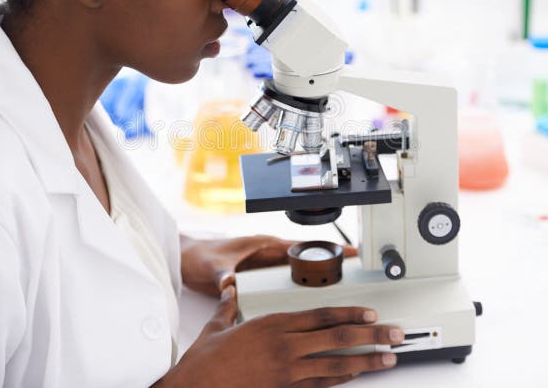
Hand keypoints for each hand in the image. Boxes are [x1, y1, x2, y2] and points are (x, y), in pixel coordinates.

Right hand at [154, 286, 403, 387]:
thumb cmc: (204, 362)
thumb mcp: (217, 326)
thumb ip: (228, 306)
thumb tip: (229, 292)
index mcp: (272, 324)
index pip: (321, 314)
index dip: (350, 313)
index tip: (370, 313)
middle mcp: (284, 346)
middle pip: (337, 337)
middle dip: (371, 335)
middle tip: (395, 334)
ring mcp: (287, 371)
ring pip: (336, 363)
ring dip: (366, 361)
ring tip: (388, 358)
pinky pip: (320, 385)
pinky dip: (341, 379)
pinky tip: (356, 376)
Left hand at [180, 234, 357, 296]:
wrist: (188, 261)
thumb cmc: (200, 257)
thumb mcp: (214, 267)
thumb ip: (224, 276)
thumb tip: (229, 284)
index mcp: (264, 245)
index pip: (302, 245)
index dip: (326, 249)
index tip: (350, 252)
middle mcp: (269, 253)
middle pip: (308, 259)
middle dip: (332, 265)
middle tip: (359, 274)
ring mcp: (267, 265)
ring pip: (301, 271)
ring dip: (319, 279)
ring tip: (343, 291)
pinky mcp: (263, 277)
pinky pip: (289, 281)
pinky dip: (303, 288)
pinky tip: (313, 303)